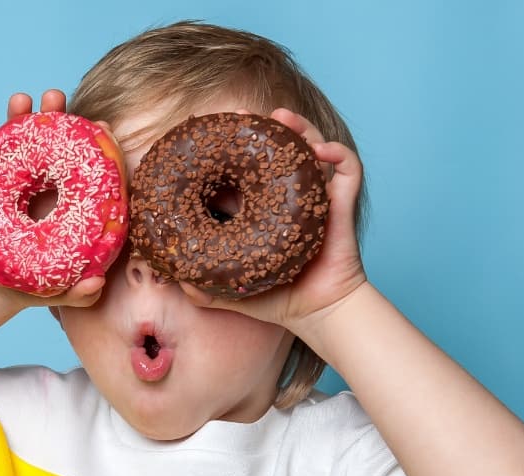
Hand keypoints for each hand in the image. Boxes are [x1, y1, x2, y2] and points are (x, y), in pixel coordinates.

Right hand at [0, 89, 109, 311]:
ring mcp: (24, 180)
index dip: (98, 147)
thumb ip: (77, 293)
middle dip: (57, 117)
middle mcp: (52, 184)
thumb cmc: (34, 285)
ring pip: (25, 142)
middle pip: (58, 143)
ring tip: (20, 102)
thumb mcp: (57, 290)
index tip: (101, 128)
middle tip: (54, 98)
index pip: (92, 168)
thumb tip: (95, 285)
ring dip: (21, 117)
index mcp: (76, 203)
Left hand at [178, 108, 368, 334]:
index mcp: (259, 208)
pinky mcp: (341, 204)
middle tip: (242, 115)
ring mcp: (315, 195)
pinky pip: (348, 171)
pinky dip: (338, 155)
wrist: (318, 313)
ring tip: (282, 117)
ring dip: (299, 128)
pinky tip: (322, 151)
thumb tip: (176, 281)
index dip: (231, 149)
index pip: (243, 169)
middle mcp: (287, 195)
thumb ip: (204, 288)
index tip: (213, 133)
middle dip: (261, 127)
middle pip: (277, 148)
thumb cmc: (277, 300)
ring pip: (310, 149)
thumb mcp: (232, 291)